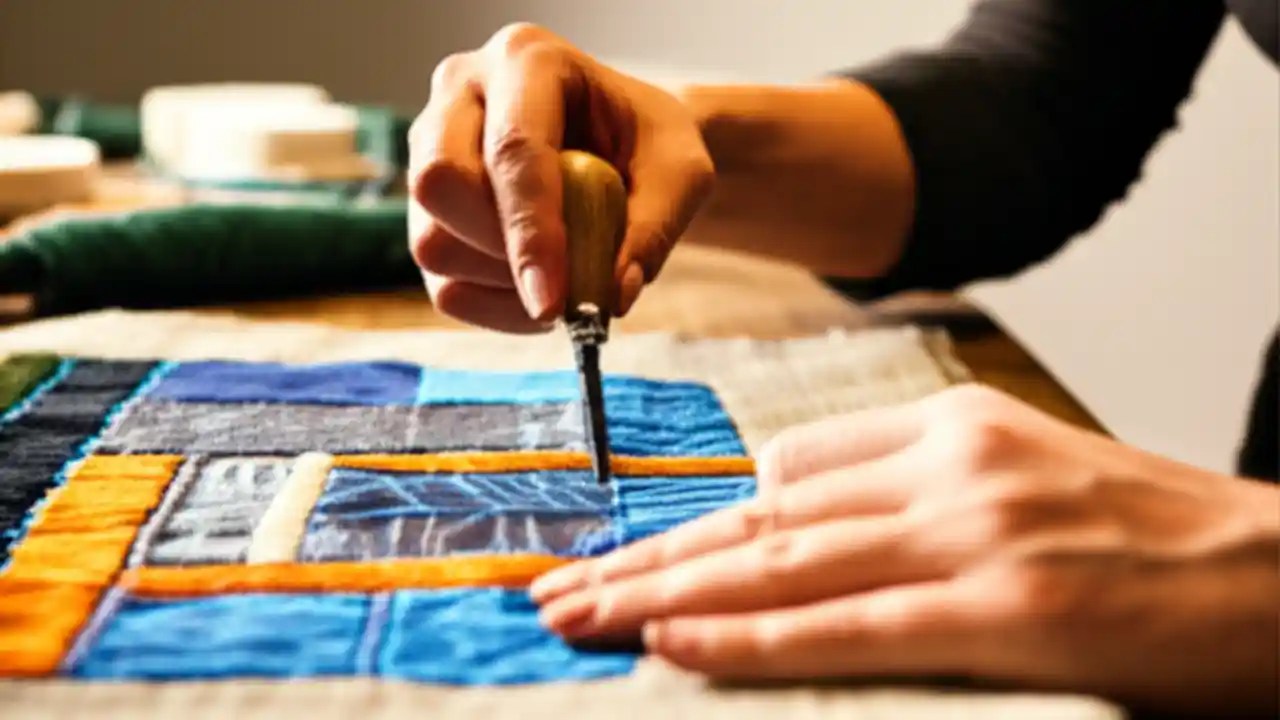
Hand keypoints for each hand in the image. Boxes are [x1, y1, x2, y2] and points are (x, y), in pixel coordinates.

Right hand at [407, 23, 713, 332]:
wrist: (624, 143)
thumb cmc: (650, 144)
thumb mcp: (682, 173)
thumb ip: (655, 228)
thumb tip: (611, 295)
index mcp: (528, 61)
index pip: (513, 150)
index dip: (530, 232)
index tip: (554, 302)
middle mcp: (462, 92)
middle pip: (439, 182)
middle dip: (500, 251)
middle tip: (561, 285)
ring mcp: (431, 148)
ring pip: (431, 240)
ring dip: (500, 284)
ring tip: (562, 281)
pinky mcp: (427, 206)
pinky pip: (441, 282)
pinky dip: (491, 306)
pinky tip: (538, 294)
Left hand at [531, 384, 1279, 716]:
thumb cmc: (1154, 538)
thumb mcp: (1024, 471)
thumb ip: (906, 479)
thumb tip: (785, 498)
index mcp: (950, 428)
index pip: (789, 472)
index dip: (699, 521)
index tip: (631, 554)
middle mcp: (947, 467)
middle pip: (760, 514)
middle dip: (646, 556)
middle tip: (553, 588)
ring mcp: (973, 532)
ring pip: (780, 562)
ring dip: (664, 595)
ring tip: (575, 618)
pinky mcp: (1008, 608)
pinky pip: (845, 626)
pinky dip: (749, 638)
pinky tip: (673, 645)